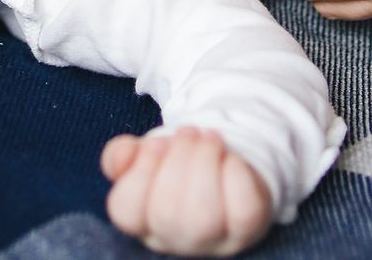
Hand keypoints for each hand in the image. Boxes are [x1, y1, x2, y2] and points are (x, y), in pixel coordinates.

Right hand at [100, 127, 272, 256]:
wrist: (224, 170)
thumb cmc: (177, 165)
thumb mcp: (145, 155)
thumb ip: (123, 154)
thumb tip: (124, 153)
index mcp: (141, 222)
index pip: (125, 211)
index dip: (140, 173)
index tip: (156, 142)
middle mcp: (175, 239)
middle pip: (167, 215)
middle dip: (178, 160)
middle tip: (188, 131)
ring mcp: (214, 241)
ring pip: (204, 218)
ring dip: (205, 163)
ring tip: (209, 137)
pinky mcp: (248, 231)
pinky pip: (243, 210)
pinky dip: (236, 174)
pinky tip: (229, 156)